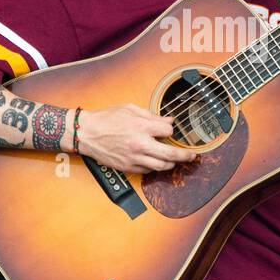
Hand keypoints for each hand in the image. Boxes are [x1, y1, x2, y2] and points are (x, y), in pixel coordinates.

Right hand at [77, 104, 198, 173]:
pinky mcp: (128, 167)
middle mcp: (140, 144)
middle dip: (185, 155)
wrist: (86, 133)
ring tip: (175, 160)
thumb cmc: (106, 119)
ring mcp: (134, 158)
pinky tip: (155, 161)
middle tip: (192, 155)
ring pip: (161, 166)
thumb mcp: (130, 109)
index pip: (168, 130)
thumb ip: (151, 115)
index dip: (170, 129)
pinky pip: (147, 171)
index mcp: (141, 127)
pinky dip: (154, 167)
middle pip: (171, 154)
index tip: (169, 129)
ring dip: (171, 163)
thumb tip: (169, 119)